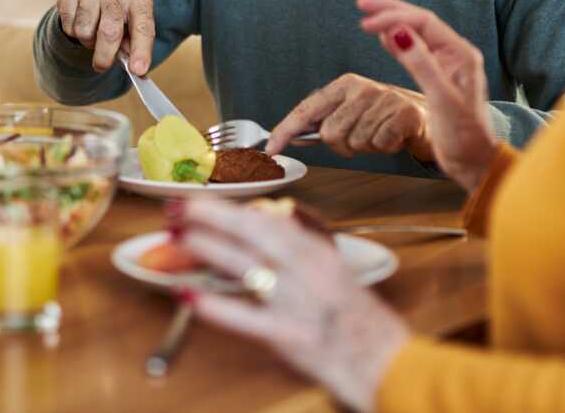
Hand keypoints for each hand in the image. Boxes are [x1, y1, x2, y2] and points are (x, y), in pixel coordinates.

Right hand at [55, 0, 155, 74]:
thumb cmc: (119, 19)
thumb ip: (133, 48)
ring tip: (93, 34)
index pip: (143, 26)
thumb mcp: (132, 31)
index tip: (138, 70)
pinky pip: (68, 25)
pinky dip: (72, 32)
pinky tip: (79, 23)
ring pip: (84, 31)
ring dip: (87, 41)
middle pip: (110, 31)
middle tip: (102, 66)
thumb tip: (134, 68)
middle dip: (105, 55)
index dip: (141, 50)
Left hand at [178, 197, 410, 411]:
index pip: (268, 218)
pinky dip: (215, 306)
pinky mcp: (290, 337)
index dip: (229, 206)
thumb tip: (279, 215)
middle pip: (255, 231)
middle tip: (177, 207)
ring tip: (178, 238)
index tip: (200, 199)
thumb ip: (307, 240)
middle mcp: (309, 270)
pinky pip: (246, 317)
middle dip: (211, 215)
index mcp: (318, 252)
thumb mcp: (335, 268)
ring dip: (208, 248)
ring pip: (247, 266)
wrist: (387, 364)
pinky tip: (188, 296)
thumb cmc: (359, 319)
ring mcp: (299, 302)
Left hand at [266, 73, 433, 160]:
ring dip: (367, 147)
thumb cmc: (384, 117)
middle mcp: (360, 87)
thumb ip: (324, 122)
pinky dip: (386, 147)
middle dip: (343, 145)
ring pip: (355, 142)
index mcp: (343, 85)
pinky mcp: (404, 112)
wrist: (428, 115)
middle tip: (362, 138)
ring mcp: (383, 97)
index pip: (306, 110)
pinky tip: (394, 136)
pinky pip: (379, 144)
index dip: (285, 130)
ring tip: (380, 134)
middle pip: (330, 134)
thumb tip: (293, 135)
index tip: (270, 149)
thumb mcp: (352, 114)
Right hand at [356, 0, 498, 192]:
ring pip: (415, 33)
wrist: (474, 160)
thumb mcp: (442, 99)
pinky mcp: (436, 76)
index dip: (394, 17)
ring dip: (391, 21)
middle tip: (362, 3)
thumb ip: (421, 64)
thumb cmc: (464, 135)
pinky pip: (414, 50)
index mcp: (460, 54)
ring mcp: (445, 64)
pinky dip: (396, 41)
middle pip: (419, 21)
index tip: (367, 21)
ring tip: (368, 14)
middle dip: (390, 10)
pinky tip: (383, 37)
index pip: (423, 23)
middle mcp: (454, 54)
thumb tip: (398, 33)